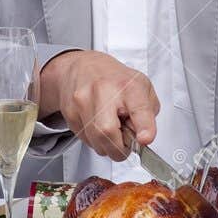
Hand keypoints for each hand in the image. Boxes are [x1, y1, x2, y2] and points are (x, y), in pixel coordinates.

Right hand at [37, 50, 159, 161]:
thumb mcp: (142, 89)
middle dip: (120, 149)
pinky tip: (98, 125)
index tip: (145, 139)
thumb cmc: (115, 80)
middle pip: (107, 131)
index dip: (143, 126)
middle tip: (126, 144)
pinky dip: (95, 140)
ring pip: (95, 141)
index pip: (138, 108)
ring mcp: (82, 101)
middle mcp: (103, 91)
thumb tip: (143, 138)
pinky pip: (85, 139)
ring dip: (107, 146)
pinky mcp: (70, 113)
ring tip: (112, 129)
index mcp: (128, 85)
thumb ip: (148, 115)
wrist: (82, 67)